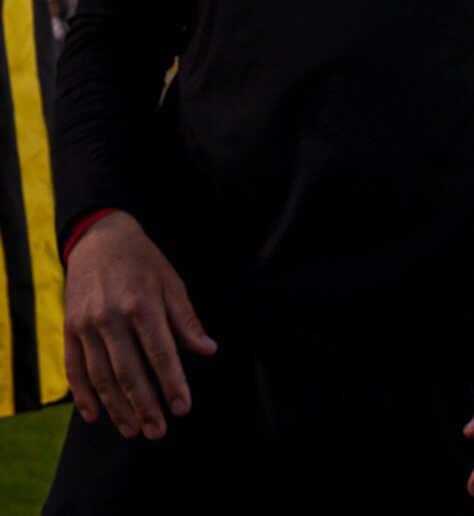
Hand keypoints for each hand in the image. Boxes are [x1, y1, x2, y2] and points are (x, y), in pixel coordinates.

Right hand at [62, 210, 216, 439]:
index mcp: (142, 305)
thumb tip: (208, 350)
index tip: (182, 408)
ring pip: (100, 377)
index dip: (172, 384)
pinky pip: (74, 369)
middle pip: (129, 372)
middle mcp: (110, 318)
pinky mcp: (69, 330)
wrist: (100, 239)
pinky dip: (83, 395)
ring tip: (133, 430)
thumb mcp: (172, 282)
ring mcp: (85, 326)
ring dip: (116, 408)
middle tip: (158, 431)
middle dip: (145, 406)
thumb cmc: (144, 262)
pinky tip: (94, 415)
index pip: (161, 354)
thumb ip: (186, 320)